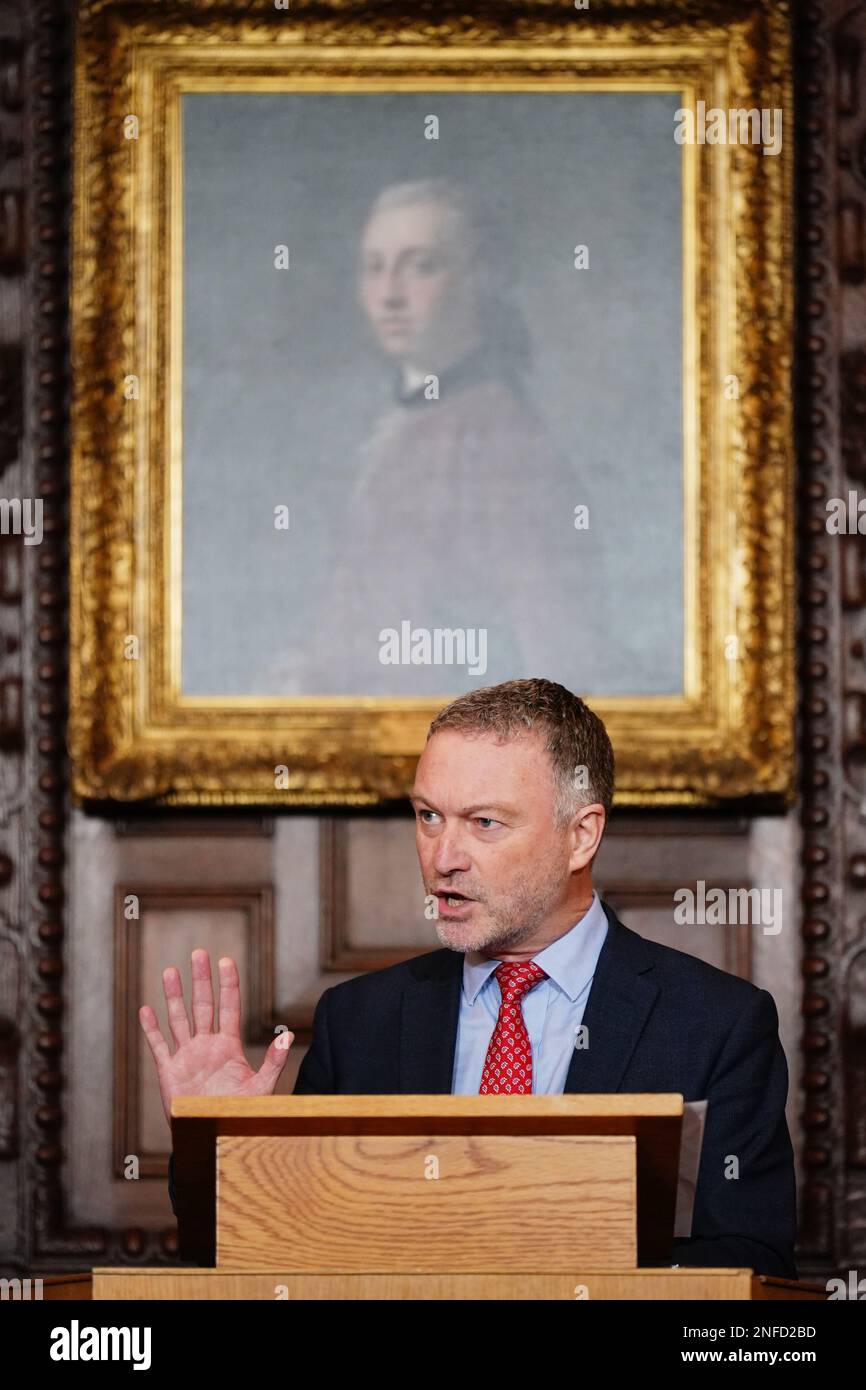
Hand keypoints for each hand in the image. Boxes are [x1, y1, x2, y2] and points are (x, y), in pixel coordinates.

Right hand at [138, 949, 293, 1126]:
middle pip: (203, 1005)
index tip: (225, 961)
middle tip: (199, 953)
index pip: (229, 1008)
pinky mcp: (169, 1071)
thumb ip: (274, 1062)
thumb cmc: (239, 1113)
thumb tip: (288, 1035)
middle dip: (201, 980)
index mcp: (229, 1046)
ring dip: (174, 996)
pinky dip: (152, 1029)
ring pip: (179, 1019)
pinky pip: (159, 1046)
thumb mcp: (261, 1088)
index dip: (228, 984)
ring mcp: (187, 1056)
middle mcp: (207, 1045)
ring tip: (170, 970)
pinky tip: (146, 1010)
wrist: (213, 1137)